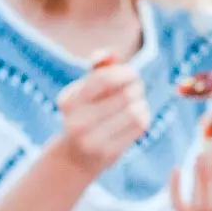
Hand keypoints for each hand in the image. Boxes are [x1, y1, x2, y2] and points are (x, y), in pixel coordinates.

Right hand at [55, 52, 149, 175]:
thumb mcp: (86, 91)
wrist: (77, 157)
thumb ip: (98, 70)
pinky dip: (143, 116)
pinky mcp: (109, 152)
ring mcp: (91, 140)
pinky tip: (138, 116)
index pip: (105, 78)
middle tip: (136, 88)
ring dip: (141, 103)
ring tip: (136, 103)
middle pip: (125, 94)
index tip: (132, 73)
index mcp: (68, 102)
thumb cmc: (86, 114)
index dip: (125, 72)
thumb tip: (109, 54)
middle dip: (136, 87)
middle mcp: (76, 122)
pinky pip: (139, 126)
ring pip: (135, 110)